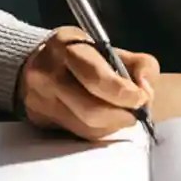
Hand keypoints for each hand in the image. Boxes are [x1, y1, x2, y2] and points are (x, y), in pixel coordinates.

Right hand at [16, 26, 157, 139]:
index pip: (96, 77)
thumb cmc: (81, 55)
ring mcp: (40, 100)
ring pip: (86, 127)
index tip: (141, 97)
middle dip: (122, 115)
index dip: (123, 93)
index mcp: (66, 47)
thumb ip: (140, 64)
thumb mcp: (111, 48)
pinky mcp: (40, 119)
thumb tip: (145, 89)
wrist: (34, 61)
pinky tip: (105, 119)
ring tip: (122, 114)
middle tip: (136, 112)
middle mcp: (47, 74)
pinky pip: (78, 134)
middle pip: (91, 110)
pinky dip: (99, 130)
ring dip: (113, 125)